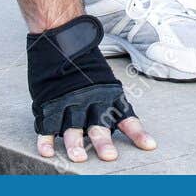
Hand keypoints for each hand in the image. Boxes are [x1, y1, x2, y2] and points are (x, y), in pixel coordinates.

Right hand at [26, 14, 158, 162]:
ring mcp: (67, 103)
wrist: (62, 38)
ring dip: (75, 144)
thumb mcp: (105, 81)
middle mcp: (90, 102)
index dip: (137, 132)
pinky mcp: (48, 105)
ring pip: (71, 129)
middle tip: (109, 156)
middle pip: (98, 126)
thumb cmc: (85, 64)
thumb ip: (113, 104)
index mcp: (108, 96)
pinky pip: (46, 126)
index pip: (126, 117)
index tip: (149, 146)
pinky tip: (48, 152)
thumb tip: (124, 126)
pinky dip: (45, 140)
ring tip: (78, 157)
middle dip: (103, 142)